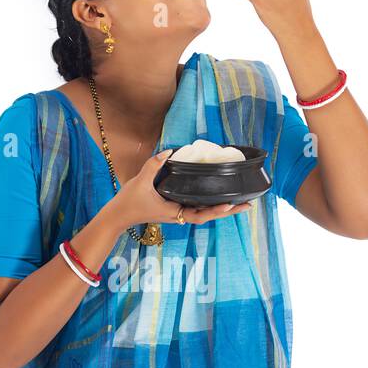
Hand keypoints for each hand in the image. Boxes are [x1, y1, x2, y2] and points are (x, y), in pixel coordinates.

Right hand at [108, 149, 252, 231]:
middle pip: (209, 216)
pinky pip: (198, 209)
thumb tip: (169, 151)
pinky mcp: (176, 210)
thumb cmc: (129, 202)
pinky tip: (221, 199)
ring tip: (242, 203)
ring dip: (224, 209)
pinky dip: (212, 205)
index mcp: (174, 212)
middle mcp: (179, 215)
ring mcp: (179, 213)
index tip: (229, 204)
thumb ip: (154, 165)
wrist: (119, 215)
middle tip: (248, 205)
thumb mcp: (141, 181)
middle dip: (229, 211)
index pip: (199, 214)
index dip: (215, 210)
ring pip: (206, 213)